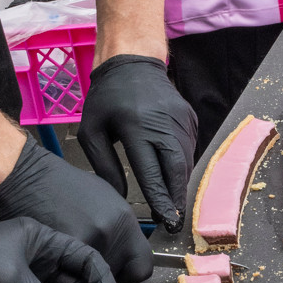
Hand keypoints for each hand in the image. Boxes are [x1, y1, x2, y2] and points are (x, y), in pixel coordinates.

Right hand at [0, 135, 148, 282]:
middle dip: (99, 277)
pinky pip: (66, 282)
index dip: (128, 274)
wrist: (25, 177)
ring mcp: (85, 244)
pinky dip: (58, 278)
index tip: (117, 272)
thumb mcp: (104, 198)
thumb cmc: (61, 185)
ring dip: (78, 280)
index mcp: (124, 220)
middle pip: (114, 279)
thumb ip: (120, 229)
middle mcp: (109, 233)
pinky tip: (50, 262)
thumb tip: (126, 254)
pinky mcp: (58, 253)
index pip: (142, 268)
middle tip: (83, 265)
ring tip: (64, 261)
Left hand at [76, 58, 196, 235]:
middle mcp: (164, 124)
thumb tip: (120, 197)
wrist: (133, 61)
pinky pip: (190, 148)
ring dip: (181, 185)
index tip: (166, 219)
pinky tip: (174, 177)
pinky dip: (183, 166)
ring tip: (174, 205)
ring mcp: (182, 119)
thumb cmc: (107, 97)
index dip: (160, 198)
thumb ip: (104, 165)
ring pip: (187, 161)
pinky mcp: (190, 117)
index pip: (152, 171)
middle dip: (178, 198)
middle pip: (177, 169)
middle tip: (175, 221)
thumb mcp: (92, 130)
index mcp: (136, 127)